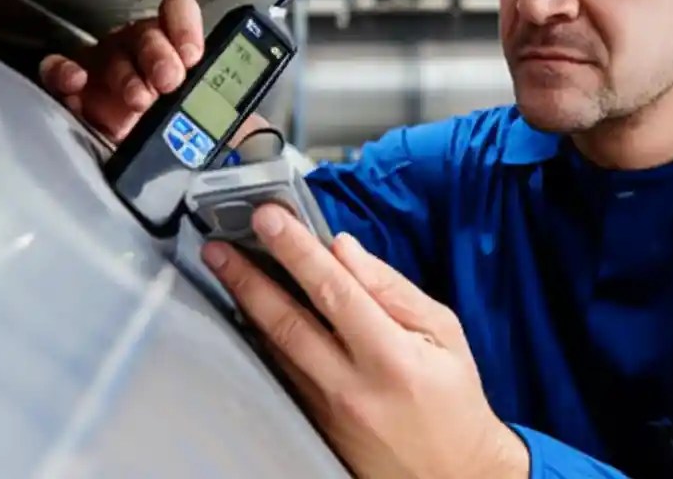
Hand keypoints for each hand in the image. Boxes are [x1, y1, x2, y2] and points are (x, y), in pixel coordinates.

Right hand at [39, 0, 270, 143]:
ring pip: (109, 53)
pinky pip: (60, 69)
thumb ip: (230, 122)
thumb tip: (257, 134)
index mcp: (174, 49)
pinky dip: (64, 72)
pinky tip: (77, 83)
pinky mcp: (74, 89)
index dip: (184, 26)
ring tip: (139, 103)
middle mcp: (138, 50)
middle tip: (170, 82)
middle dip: (159, 55)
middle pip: (145, 33)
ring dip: (126, 76)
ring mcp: (103, 66)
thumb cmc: (180, 140)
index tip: (193, 55)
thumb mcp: (212, 131)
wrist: (144, 169)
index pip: (177, 12)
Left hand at [201, 205, 529, 478]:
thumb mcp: (444, 333)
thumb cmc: (454, 399)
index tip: (269, 219)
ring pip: (275, 350)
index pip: (334, 290)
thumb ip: (393, 289)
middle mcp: (351, 385)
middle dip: (247, 278)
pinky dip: (261, 341)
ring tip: (223, 271)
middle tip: (218, 247)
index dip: (297, 250)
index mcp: (391, 356)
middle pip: (286, 323)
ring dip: (245, 307)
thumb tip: (346, 250)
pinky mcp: (314, 425)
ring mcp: (326, 410)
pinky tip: (246, 317)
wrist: (452, 474)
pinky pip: (281, 374)